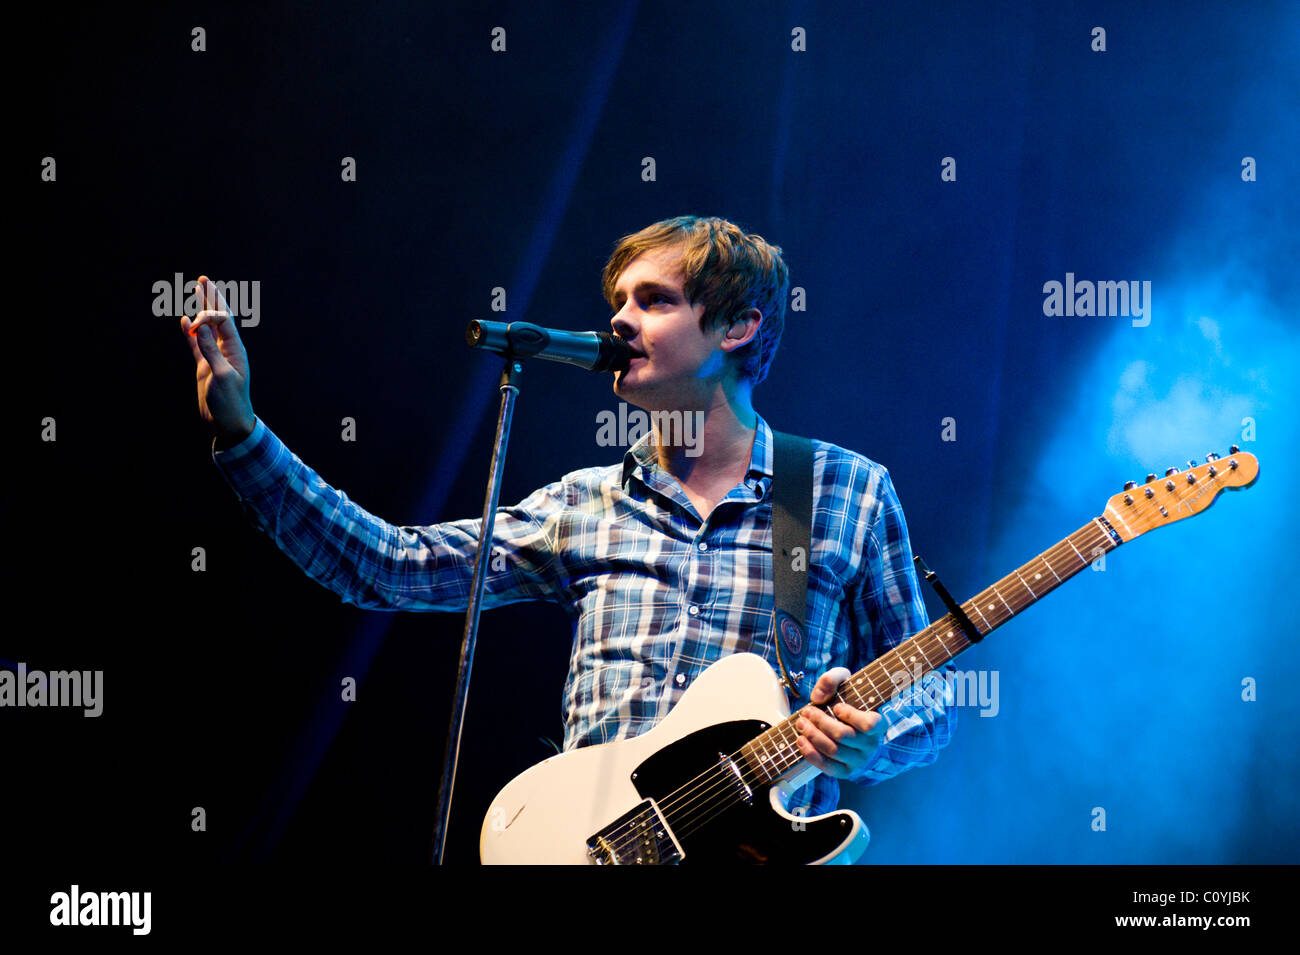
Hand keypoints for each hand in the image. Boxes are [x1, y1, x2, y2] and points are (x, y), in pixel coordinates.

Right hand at [181, 275, 254, 446]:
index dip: (207, 315)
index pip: (223, 320)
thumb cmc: (230, 402)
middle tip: (203, 279)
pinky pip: (197, 344)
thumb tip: (200, 325)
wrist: (228, 423)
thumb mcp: (221, 376)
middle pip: (219, 317)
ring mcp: (215, 356)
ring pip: (207, 327)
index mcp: (235, 349)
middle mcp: (227, 349)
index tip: (193, 325)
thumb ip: (210, 350)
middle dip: (211, 298)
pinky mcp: (205, 366)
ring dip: (202, 309)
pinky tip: (185, 320)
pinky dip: (190, 332)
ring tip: (196, 291)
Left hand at [794, 667, 885, 778]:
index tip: (836, 707)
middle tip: (807, 712)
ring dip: (813, 735)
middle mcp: (871, 745)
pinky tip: (801, 741)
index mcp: (879, 725)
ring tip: (801, 724)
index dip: (851, 716)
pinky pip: (827, 766)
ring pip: (833, 750)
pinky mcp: (845, 772)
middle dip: (820, 722)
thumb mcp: (844, 685)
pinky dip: (811, 753)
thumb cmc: (849, 705)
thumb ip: (832, 679)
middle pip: (843, 735)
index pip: (869, 724)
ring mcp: (859, 761)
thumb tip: (818, 697)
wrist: (852, 731)